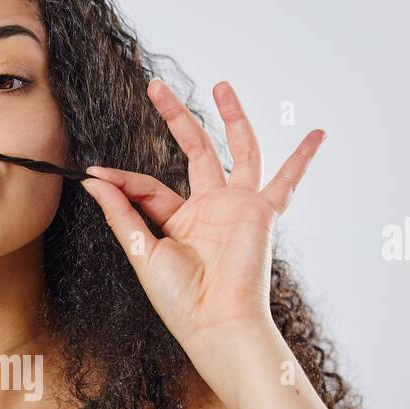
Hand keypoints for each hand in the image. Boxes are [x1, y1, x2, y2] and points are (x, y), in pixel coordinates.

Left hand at [80, 78, 323, 374]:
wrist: (215, 323)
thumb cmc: (179, 298)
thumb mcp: (141, 250)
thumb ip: (121, 212)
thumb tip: (93, 180)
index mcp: (178, 221)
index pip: (148, 186)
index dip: (121, 179)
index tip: (94, 173)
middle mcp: (209, 209)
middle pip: (194, 150)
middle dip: (176, 118)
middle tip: (155, 86)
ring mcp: (236, 207)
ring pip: (236, 150)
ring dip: (231, 118)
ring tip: (222, 85)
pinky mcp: (261, 212)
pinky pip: (286, 180)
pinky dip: (302, 159)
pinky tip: (316, 134)